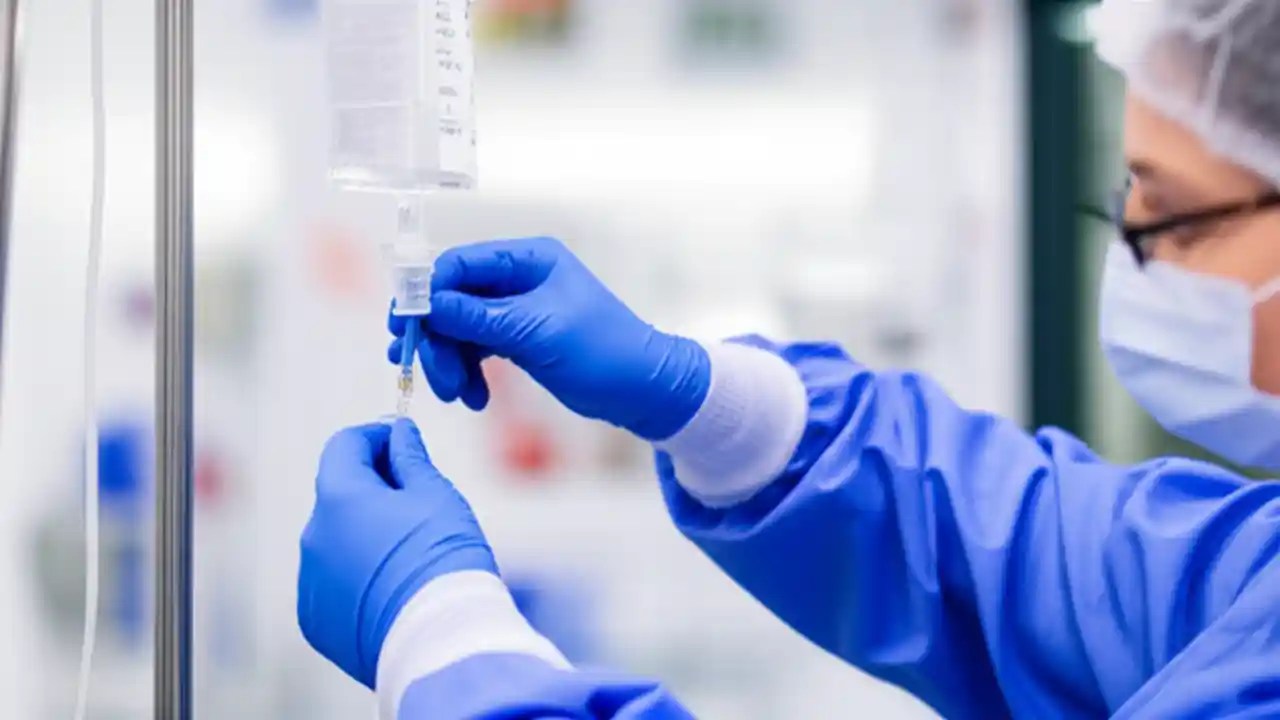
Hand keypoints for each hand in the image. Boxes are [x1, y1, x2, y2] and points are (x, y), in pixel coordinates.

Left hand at [297, 419, 496, 687]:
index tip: (404, 445)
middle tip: (419, 502)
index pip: (345, 445)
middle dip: (374, 490)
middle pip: (340, 495)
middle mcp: (313, 537)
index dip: (376, 438)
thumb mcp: (436, 496)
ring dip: (366, 536)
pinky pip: (334, 584)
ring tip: (413, 556)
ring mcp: (310, 582)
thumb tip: (398, 433)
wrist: (440, 641)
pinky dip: (359, 578)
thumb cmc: (443, 560)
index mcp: (339, 497)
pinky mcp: (315, 620)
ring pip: (337, 542)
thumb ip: (411, 458)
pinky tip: (396, 589)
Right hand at [388, 237, 710, 440]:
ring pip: (459, 328)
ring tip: (457, 396)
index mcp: (527, 259)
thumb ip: (479, 317)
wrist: (641, 390)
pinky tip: (474, 399)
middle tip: (435, 379)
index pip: (458, 266)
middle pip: (452, 300)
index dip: (427, 296)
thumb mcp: (536, 332)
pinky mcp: (516, 339)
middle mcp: (517, 278)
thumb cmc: (602, 351)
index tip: (406, 331)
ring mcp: (515, 310)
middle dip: (438, 340)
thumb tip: (428, 305)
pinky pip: (475, 350)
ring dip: (450, 362)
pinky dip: (468, 373)